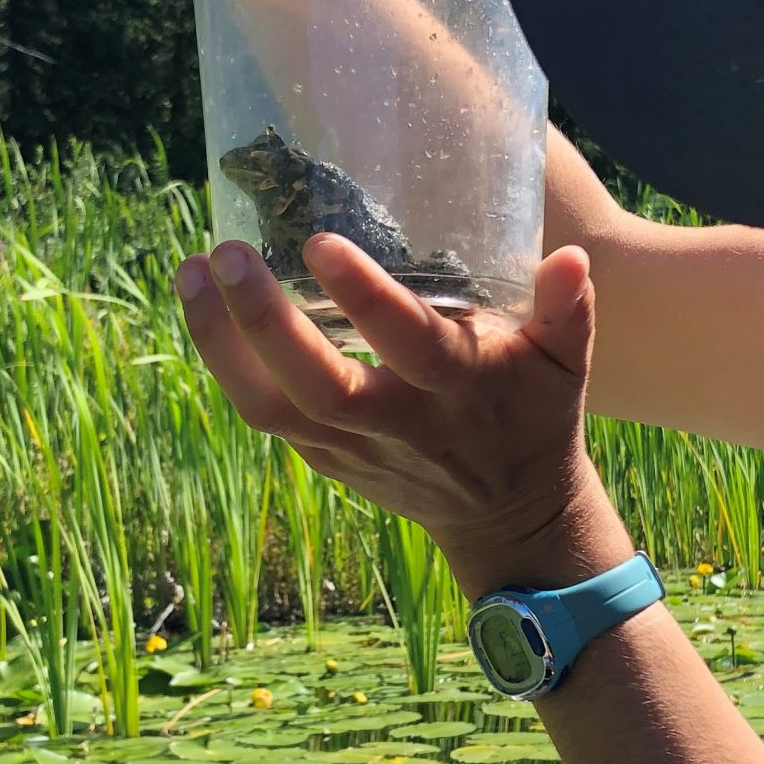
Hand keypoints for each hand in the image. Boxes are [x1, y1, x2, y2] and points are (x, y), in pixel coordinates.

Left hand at [176, 235, 635, 599]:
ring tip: (190, 271)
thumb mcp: (564, 366)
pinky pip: (262, 415)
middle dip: (264, 323)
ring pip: (271, 408)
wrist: (508, 520)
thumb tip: (573, 255)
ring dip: (221, 343)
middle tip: (225, 254)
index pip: (409, 346)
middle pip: (318, 386)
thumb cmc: (534, 418)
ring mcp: (354, 449)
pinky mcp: (324, 459)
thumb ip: (568, 311)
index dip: (364, 299)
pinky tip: (201, 304)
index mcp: (460, 392)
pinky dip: (225, 363)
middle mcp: (399, 426)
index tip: (319, 243)